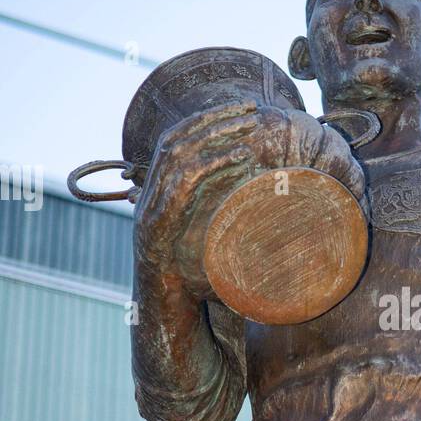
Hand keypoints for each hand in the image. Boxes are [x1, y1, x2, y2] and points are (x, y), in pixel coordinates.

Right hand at [133, 101, 294, 297]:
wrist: (167, 312)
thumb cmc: (194, 278)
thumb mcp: (215, 239)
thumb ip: (229, 215)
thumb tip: (270, 200)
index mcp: (160, 191)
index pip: (178, 139)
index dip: (208, 119)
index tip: (242, 109)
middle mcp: (150, 192)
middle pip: (176, 137)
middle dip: (213, 118)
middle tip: (251, 108)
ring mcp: (149, 205)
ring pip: (177, 151)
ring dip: (216, 134)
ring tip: (250, 126)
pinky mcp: (155, 221)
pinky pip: (184, 181)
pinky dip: (213, 163)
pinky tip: (241, 158)